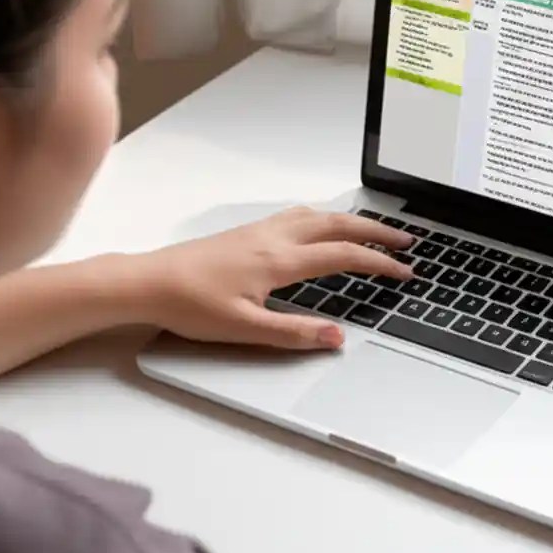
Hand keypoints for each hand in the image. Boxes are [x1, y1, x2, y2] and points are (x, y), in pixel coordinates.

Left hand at [130, 207, 412, 349]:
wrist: (147, 282)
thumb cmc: (190, 305)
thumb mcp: (245, 329)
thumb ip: (294, 332)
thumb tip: (336, 337)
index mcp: (280, 260)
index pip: (343, 256)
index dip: (380, 264)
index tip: (405, 271)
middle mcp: (274, 238)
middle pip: (338, 224)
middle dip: (377, 231)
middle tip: (406, 240)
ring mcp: (260, 231)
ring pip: (318, 215)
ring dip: (352, 220)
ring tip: (373, 229)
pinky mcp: (247, 232)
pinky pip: (298, 215)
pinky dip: (325, 217)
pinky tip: (321, 226)